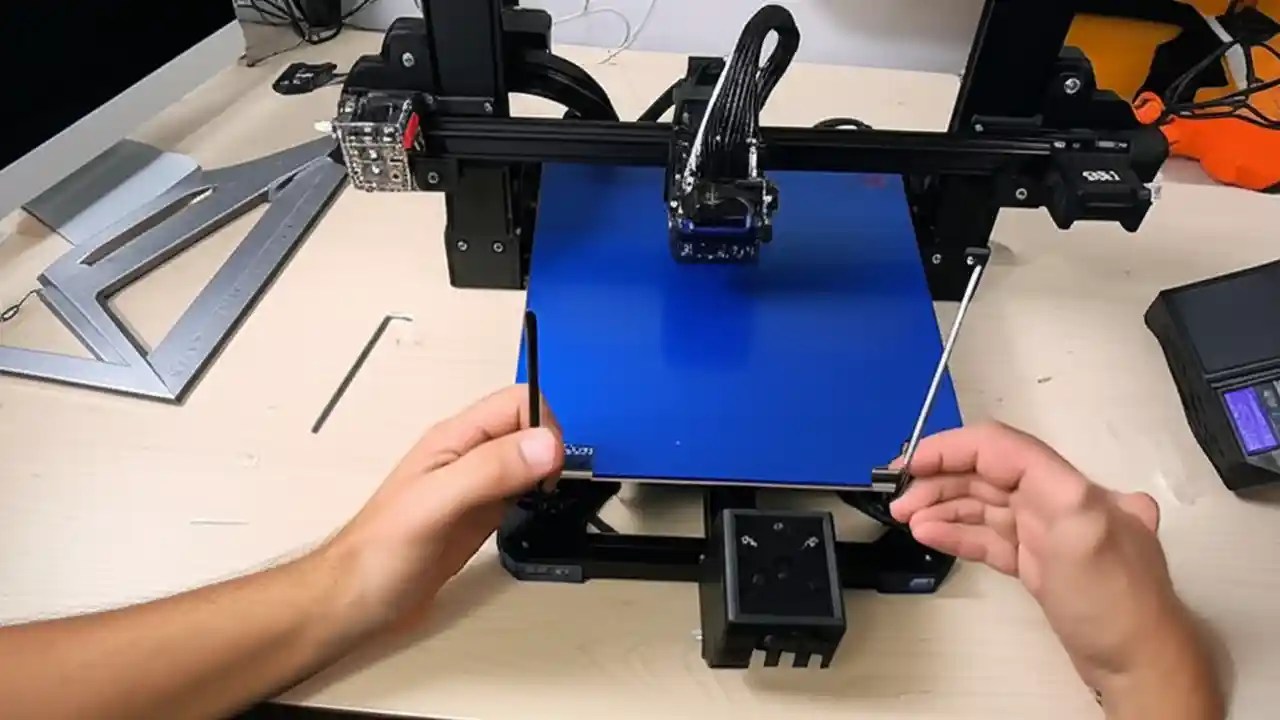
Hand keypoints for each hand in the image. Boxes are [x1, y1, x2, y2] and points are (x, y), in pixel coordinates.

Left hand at [319, 386, 563, 639]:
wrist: (355, 602)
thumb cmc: (381, 553)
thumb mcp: (437, 504)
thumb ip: (490, 470)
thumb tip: (547, 445)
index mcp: (455, 439)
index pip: (517, 402)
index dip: (543, 428)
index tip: (547, 470)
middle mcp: (468, 455)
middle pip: (528, 427)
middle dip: (550, 452)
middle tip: (543, 491)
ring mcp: (475, 486)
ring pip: (527, 459)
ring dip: (545, 474)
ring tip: (540, 504)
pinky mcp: (481, 515)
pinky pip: (520, 491)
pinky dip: (536, 498)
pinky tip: (531, 517)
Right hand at [889, 423, 1221, 717]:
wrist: (1140, 665)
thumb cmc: (1114, 602)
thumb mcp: (1081, 532)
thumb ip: (1042, 486)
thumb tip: (1009, 463)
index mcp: (1071, 486)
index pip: (1001, 448)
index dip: (953, 449)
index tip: (911, 464)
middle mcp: (1059, 501)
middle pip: (987, 475)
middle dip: (939, 480)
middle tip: (898, 500)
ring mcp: (1048, 534)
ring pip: (985, 506)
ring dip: (942, 507)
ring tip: (906, 518)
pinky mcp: (1039, 563)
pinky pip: (991, 538)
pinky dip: (958, 532)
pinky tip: (930, 533)